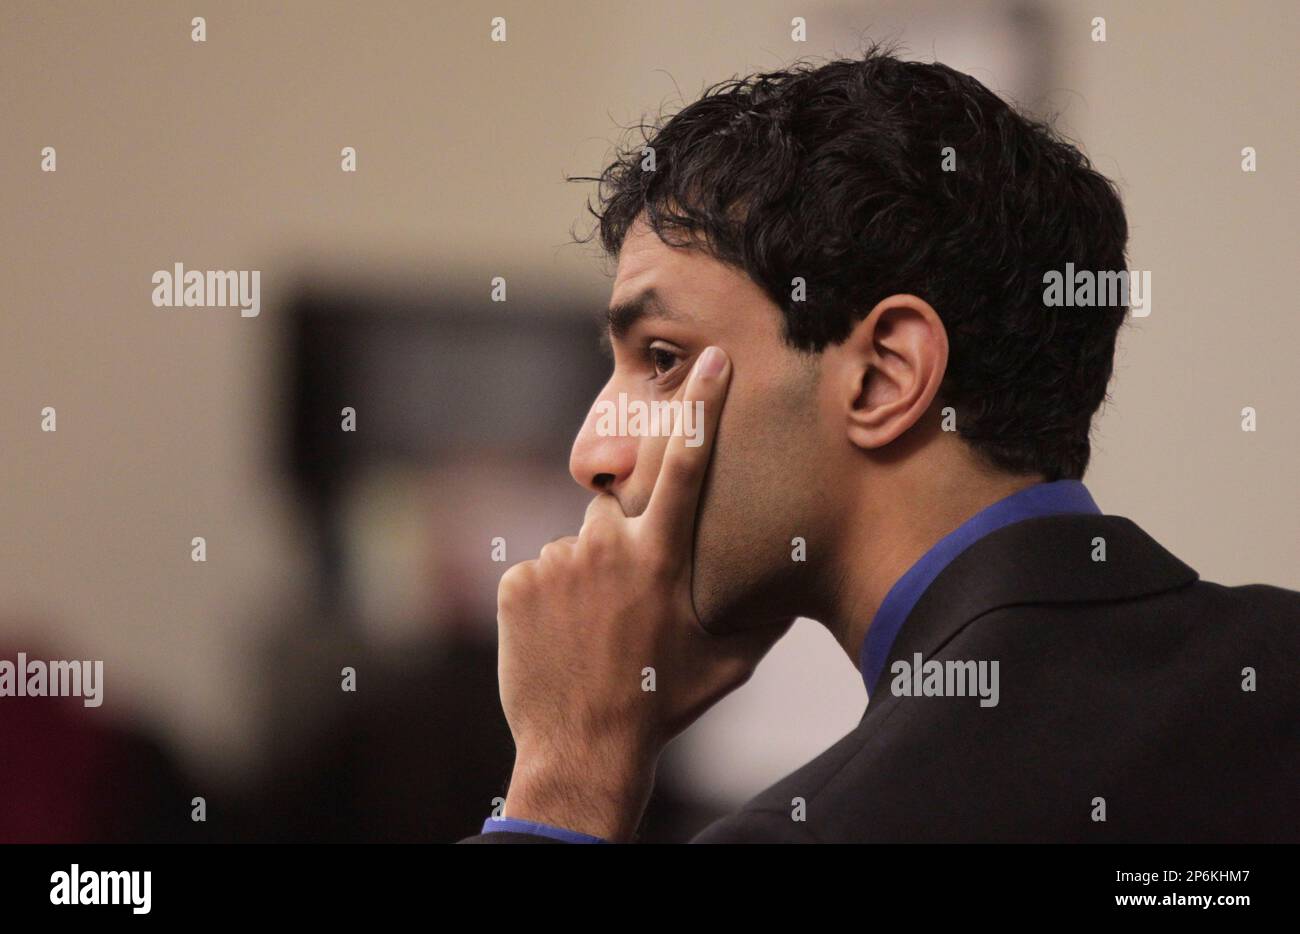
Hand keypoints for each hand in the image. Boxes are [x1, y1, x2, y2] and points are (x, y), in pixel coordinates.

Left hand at [495, 346, 790, 840]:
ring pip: (579, 544)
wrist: (583, 750)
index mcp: (661, 556)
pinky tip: (562, 638)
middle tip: (626, 599)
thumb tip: (796, 590)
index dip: (701, 405)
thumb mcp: (727, 662)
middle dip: (627, 533)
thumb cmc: (663, 705)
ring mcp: (556, 561)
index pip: (687, 463)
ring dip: (588, 575)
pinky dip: (551, 596)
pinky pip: (540, 570)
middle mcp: (606, 545)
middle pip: (618, 503)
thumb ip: (760, 615)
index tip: (709, 358)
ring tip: (594, 632)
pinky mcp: (516, 581)